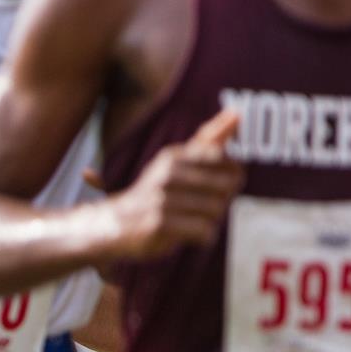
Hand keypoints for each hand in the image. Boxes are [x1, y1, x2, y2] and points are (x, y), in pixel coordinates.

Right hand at [104, 109, 242, 261]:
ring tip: (193, 221)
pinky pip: (204, 231)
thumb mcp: (177, 162)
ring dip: (211, 220)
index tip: (212, 185)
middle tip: (202, 206)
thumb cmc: (155, 193)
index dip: (228, 175)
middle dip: (221, 200)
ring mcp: (161, 199)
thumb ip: (208, 139)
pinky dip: (204, 237)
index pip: (222, 159)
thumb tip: (236, 114)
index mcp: (172, 156)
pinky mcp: (158, 224)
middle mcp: (166, 174)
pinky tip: (191, 235)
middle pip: (225, 186)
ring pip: (216, 210)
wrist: (113, 224)